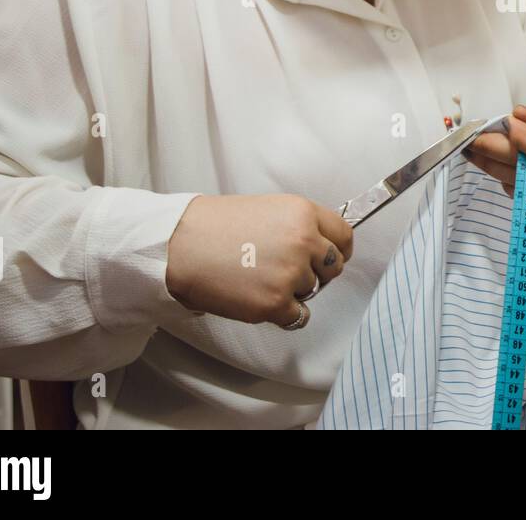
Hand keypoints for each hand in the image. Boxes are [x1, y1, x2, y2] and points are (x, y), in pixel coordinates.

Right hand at [165, 193, 352, 327]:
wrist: (180, 246)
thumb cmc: (217, 226)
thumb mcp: (270, 209)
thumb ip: (300, 225)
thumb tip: (323, 246)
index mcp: (303, 213)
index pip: (344, 236)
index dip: (339, 250)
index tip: (332, 257)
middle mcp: (304, 241)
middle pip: (334, 267)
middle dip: (316, 272)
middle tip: (286, 270)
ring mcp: (291, 273)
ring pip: (311, 291)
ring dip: (292, 290)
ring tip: (257, 276)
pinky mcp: (275, 303)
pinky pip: (298, 317)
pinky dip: (283, 313)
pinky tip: (258, 297)